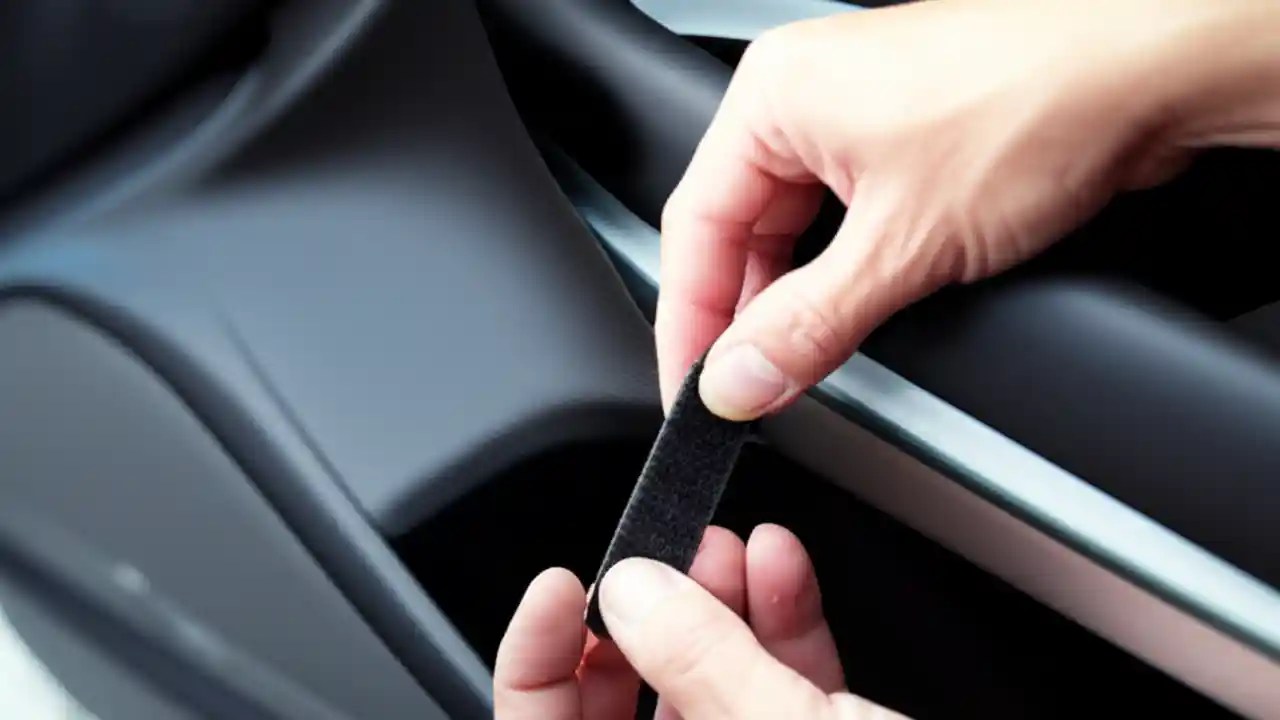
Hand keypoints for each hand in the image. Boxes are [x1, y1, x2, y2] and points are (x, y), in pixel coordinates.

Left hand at [494, 524, 904, 718]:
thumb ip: (704, 667)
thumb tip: (633, 594)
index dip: (534, 664)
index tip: (563, 587)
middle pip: (618, 718)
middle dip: (642, 622)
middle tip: (662, 561)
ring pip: (700, 698)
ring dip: (714, 611)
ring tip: (732, 548)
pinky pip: (770, 698)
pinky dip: (776, 633)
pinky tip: (782, 576)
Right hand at [656, 0, 1279, 418]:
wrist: (1155, 67)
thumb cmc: (1041, 101)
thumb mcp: (901, 243)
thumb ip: (807, 325)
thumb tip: (738, 380)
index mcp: (775, 96)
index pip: (697, 228)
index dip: (689, 323)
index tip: (692, 389)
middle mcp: (807, 96)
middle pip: (739, 230)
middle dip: (744, 318)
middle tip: (747, 393)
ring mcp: (858, 115)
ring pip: (792, 228)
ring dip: (794, 301)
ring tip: (797, 364)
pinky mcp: (905, 138)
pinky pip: (841, 218)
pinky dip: (837, 274)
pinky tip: (844, 317)